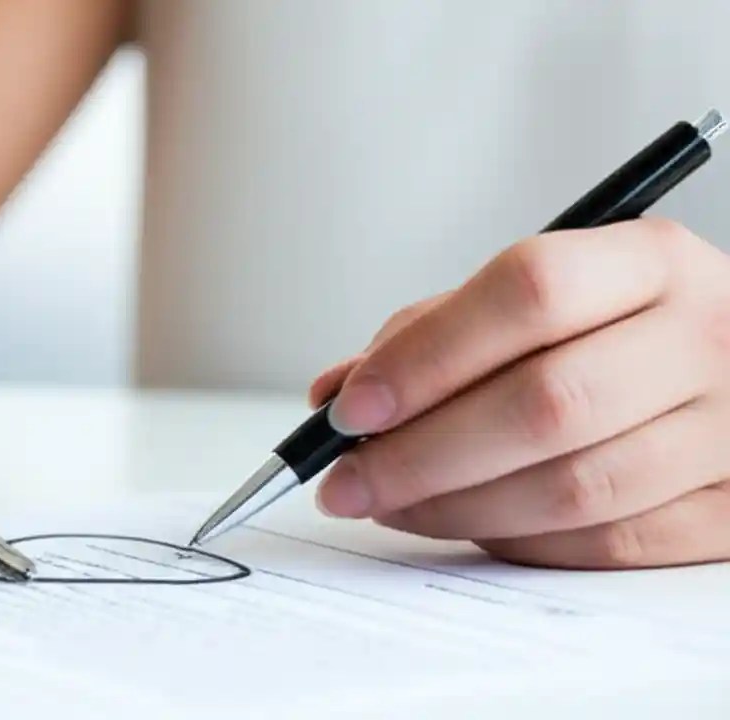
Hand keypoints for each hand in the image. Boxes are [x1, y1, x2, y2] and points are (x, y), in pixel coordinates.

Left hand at [312, 218, 729, 568]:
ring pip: (572, 488)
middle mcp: (706, 337)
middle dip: (419, 454)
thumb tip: (335, 397)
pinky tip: (462, 524)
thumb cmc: (620, 332)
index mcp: (651, 262)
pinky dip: (515, 541)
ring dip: (454, 508)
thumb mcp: (549, 299)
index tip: (347, 407)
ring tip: (386, 505)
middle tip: (343, 481)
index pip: (530, 291)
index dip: (426, 356)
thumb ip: (438, 333)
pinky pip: (605, 544)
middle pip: (545, 403)